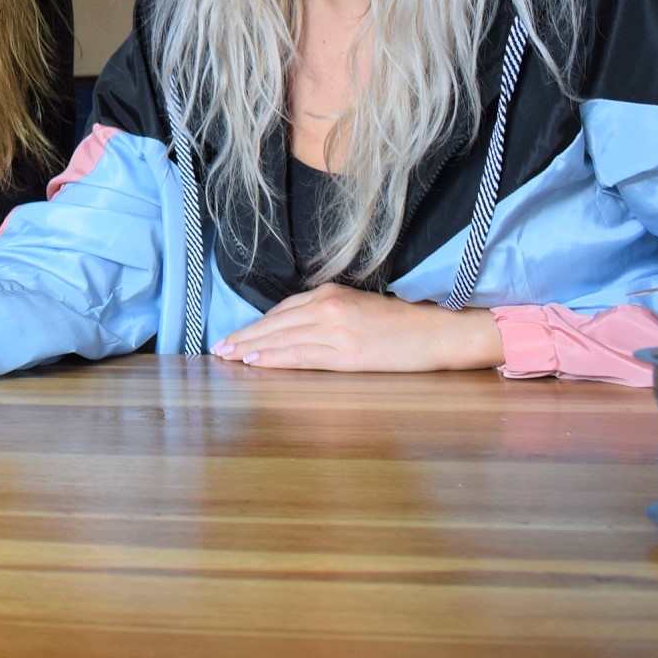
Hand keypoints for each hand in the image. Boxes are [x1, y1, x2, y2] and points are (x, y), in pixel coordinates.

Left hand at [210, 283, 505, 371]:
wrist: (438, 332)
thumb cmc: (403, 324)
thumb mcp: (359, 307)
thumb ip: (328, 312)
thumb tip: (297, 327)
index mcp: (330, 294)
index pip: (281, 310)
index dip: (256, 325)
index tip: (235, 336)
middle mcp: (327, 307)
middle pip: (274, 323)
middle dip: (244, 337)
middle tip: (219, 348)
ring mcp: (335, 329)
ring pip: (281, 339)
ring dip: (251, 349)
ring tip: (228, 357)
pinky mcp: (345, 352)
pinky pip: (299, 356)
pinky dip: (273, 359)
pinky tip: (255, 363)